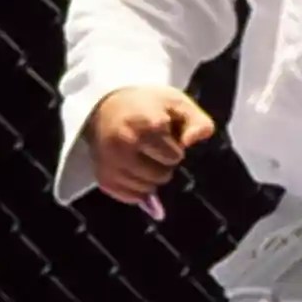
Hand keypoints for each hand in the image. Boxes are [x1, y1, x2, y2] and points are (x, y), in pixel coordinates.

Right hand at [83, 86, 215, 206]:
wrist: (107, 107)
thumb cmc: (149, 106)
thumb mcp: (178, 104)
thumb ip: (198, 122)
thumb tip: (191, 141)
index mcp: (146, 125)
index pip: (174, 157)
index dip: (175, 148)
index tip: (166, 137)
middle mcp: (124, 145)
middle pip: (161, 175)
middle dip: (164, 165)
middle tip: (155, 148)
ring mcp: (110, 163)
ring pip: (147, 189)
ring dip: (151, 177)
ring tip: (144, 156)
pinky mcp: (103, 179)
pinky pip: (132, 197)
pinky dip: (138, 188)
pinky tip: (134, 169)